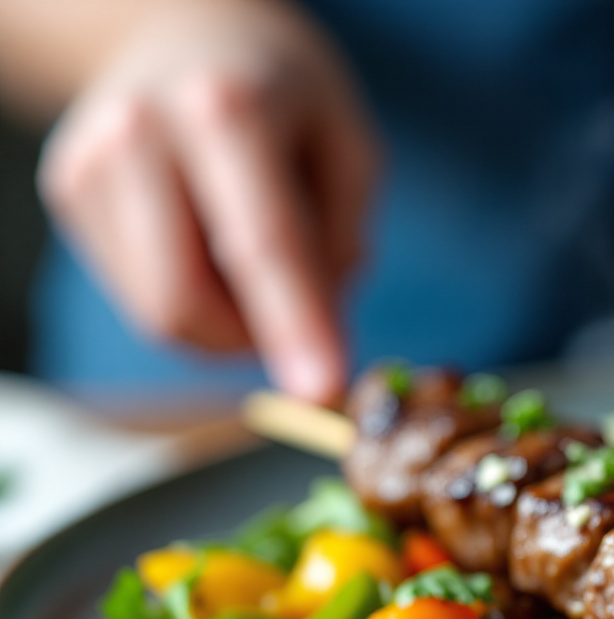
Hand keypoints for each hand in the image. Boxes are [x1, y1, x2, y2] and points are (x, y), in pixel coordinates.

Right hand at [38, 0, 377, 403]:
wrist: (180, 29)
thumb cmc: (282, 94)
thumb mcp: (348, 147)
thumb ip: (341, 244)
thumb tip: (321, 340)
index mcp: (225, 109)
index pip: (261, 244)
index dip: (295, 325)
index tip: (323, 389)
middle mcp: (140, 131)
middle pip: (184, 300)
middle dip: (252, 340)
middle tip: (302, 324)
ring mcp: (90, 162)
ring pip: (158, 313)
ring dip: (224, 325)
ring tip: (255, 266)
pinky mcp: (67, 190)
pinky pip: (140, 296)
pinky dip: (192, 299)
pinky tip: (207, 242)